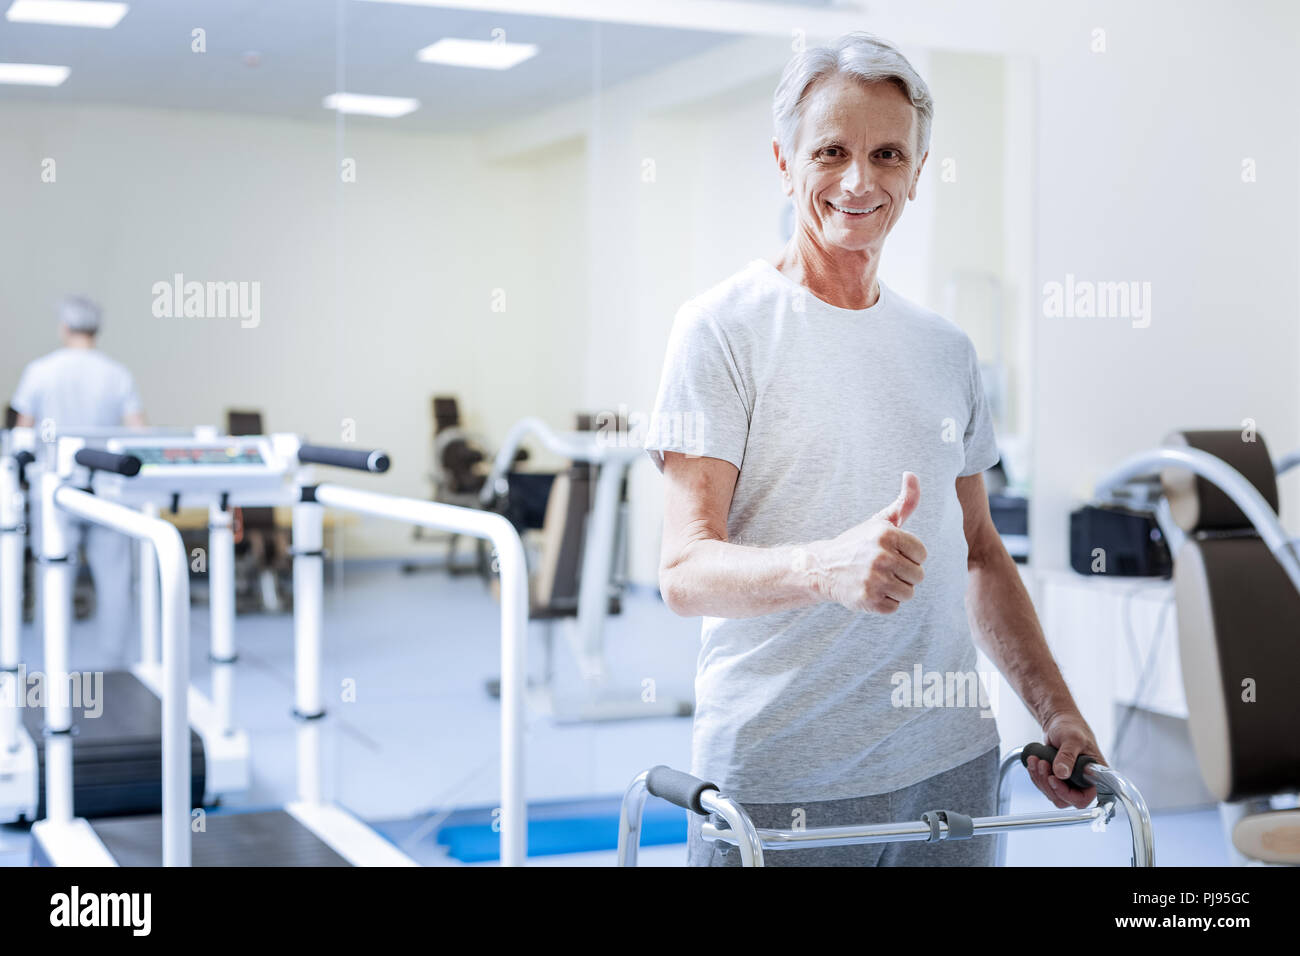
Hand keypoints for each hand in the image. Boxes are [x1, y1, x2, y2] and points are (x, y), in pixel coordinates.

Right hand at [807, 472, 926, 613]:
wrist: (822, 568)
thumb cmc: (857, 544)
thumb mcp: (880, 522)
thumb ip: (904, 501)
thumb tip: (912, 474)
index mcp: (886, 535)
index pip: (922, 554)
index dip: (909, 556)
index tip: (892, 554)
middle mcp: (881, 556)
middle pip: (918, 575)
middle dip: (903, 574)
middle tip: (883, 569)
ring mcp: (874, 580)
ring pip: (908, 593)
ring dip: (895, 590)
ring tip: (877, 580)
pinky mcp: (868, 600)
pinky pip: (894, 607)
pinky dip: (884, 603)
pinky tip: (870, 592)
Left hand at [1026, 711, 1105, 808]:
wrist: (1060, 723)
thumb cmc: (1072, 728)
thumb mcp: (1072, 739)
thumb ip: (1068, 756)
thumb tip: (1062, 773)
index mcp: (1095, 776)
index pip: (1084, 798)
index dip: (1067, 794)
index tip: (1054, 779)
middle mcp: (1084, 783)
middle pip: (1064, 799)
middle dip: (1049, 784)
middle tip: (1043, 765)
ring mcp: (1070, 782)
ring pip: (1052, 794)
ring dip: (1040, 779)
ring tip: (1037, 760)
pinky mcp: (1057, 779)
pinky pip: (1044, 785)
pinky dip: (1036, 775)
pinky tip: (1034, 761)